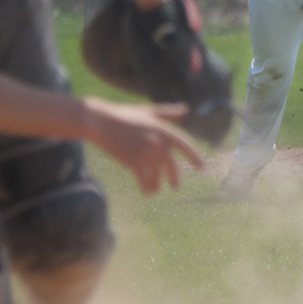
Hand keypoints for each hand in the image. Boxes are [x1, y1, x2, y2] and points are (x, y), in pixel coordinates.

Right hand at [82, 97, 204, 194]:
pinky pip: (145, 181)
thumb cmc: (123, 115)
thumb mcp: (148, 112)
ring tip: (154, 189)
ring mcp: (147, 154)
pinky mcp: (134, 164)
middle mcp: (158, 143)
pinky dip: (147, 189)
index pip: (185, 145)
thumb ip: (168, 113)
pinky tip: (147, 193)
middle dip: (174, 178)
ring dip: (156, 184)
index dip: (195, 157)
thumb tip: (185, 109)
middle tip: (175, 186)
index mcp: (163, 130)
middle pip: (173, 166)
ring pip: (157, 176)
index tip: (202, 167)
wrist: (100, 122)